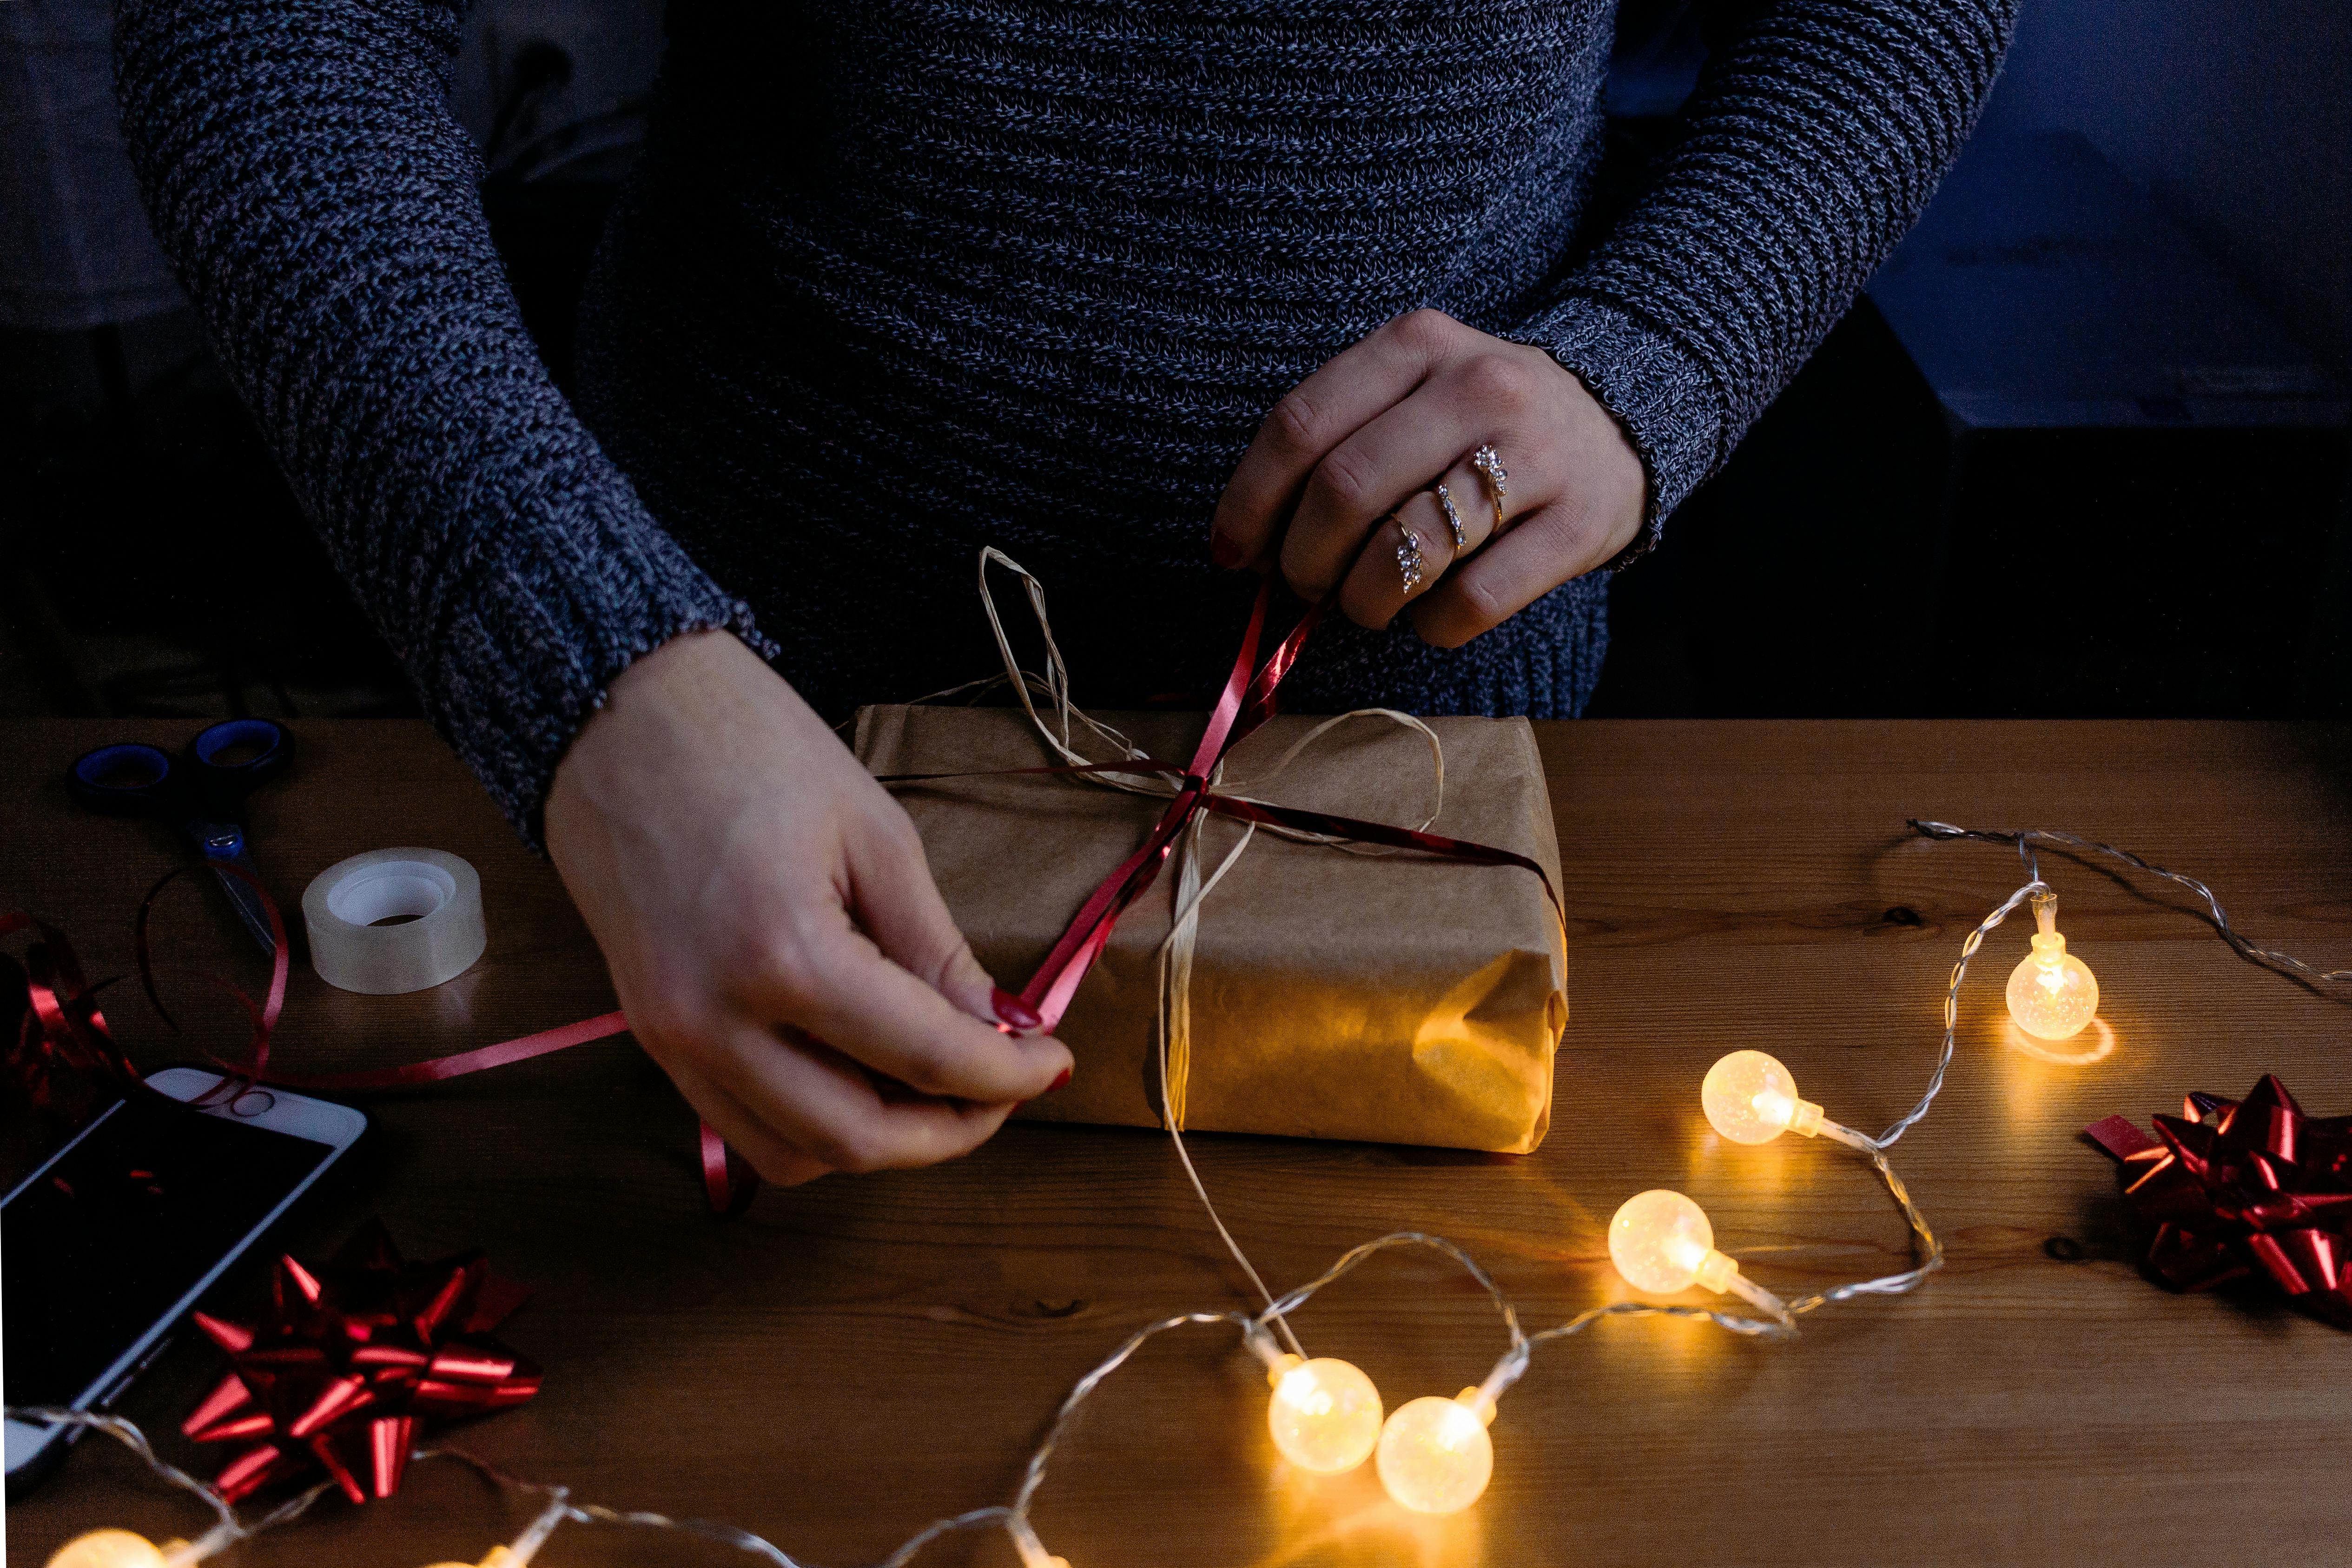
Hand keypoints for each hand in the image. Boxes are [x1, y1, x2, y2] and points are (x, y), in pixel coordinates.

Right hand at [545, 630, 1071, 1184]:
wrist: (614, 713)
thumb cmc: (746, 745)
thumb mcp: (874, 834)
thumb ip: (935, 948)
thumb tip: (995, 1028)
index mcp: (784, 956)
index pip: (925, 1058)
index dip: (1005, 1074)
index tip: (1053, 1063)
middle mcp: (716, 1021)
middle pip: (857, 1137)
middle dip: (951, 1130)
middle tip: (1003, 1088)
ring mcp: (672, 1039)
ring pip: (795, 1153)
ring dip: (880, 1140)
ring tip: (936, 1086)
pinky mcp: (651, 1037)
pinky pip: (740, 1125)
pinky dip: (813, 1124)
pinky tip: (860, 1074)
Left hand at [1210, 308, 1646, 644]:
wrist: (1620, 420)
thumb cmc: (1482, 422)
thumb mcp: (1412, 392)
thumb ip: (1338, 441)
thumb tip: (1252, 543)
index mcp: (1417, 344)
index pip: (1299, 425)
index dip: (1250, 502)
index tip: (1232, 552)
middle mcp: (1478, 386)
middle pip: (1345, 489)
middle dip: (1304, 560)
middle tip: (1307, 584)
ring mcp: (1536, 453)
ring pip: (1408, 550)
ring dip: (1363, 599)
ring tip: (1366, 602)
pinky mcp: (1579, 523)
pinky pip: (1474, 600)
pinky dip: (1432, 625)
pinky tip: (1432, 613)